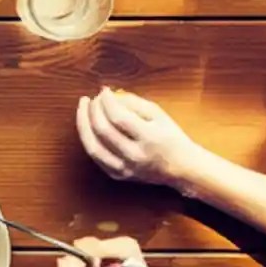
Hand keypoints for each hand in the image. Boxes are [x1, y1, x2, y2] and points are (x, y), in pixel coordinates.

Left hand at [75, 87, 207, 186]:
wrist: (182, 168)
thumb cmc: (170, 136)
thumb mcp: (159, 114)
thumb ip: (133, 102)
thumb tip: (108, 94)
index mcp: (150, 138)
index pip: (118, 117)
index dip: (107, 102)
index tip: (104, 91)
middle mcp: (136, 156)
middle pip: (103, 131)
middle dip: (93, 110)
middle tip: (92, 99)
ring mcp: (125, 168)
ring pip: (93, 147)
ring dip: (83, 124)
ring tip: (83, 108)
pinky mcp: (118, 175)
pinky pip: (95, 157)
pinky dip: (88, 139)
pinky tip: (88, 126)